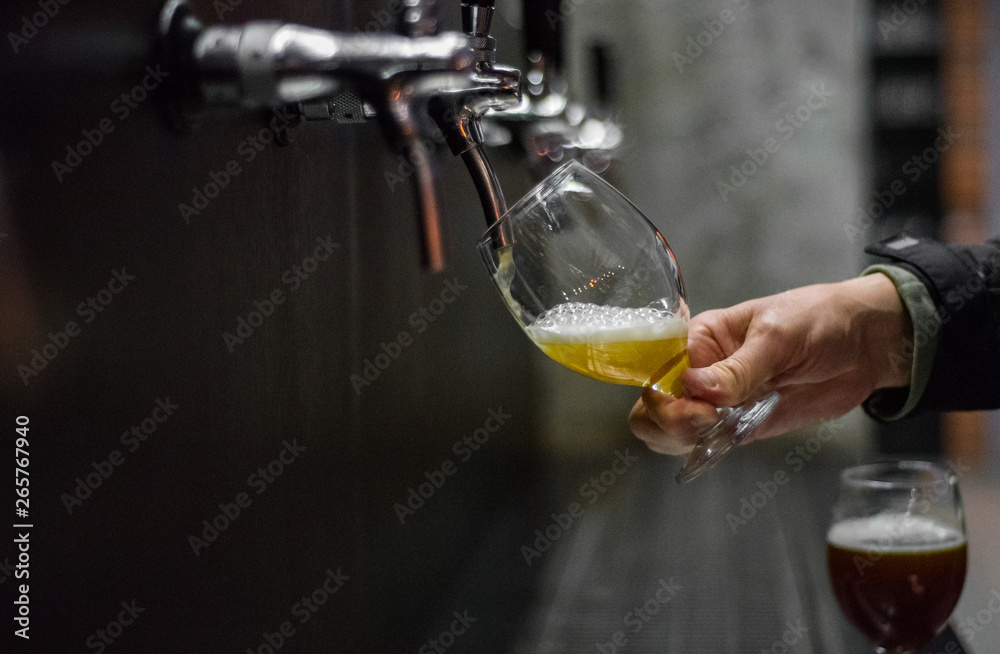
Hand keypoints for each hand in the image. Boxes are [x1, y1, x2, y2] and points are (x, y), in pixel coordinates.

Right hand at [629, 274, 910, 454]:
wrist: (865, 344)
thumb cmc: (818, 320)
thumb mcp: (778, 336)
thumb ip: (738, 368)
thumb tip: (694, 388)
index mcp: (698, 340)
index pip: (657, 372)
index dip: (664, 397)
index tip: (697, 409)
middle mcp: (699, 372)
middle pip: (654, 409)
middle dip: (669, 424)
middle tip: (708, 425)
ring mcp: (717, 404)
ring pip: (672, 433)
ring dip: (684, 441)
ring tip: (720, 432)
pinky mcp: (739, 427)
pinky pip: (705, 446)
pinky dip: (704, 452)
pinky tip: (725, 442)